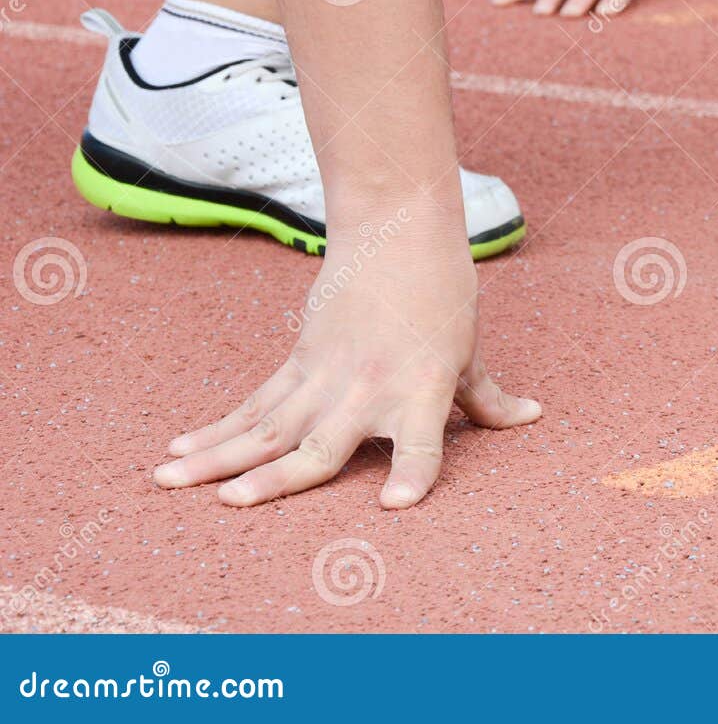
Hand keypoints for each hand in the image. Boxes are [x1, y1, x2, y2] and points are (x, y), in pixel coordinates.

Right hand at [153, 223, 540, 507]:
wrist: (398, 230)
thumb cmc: (443, 294)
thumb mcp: (470, 351)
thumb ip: (488, 398)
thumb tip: (531, 418)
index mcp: (423, 391)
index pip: (423, 442)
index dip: (413, 472)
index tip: (398, 503)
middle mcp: (369, 390)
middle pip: (317, 445)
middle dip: (274, 478)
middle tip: (233, 501)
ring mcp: (326, 376)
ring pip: (267, 426)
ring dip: (218, 456)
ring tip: (170, 480)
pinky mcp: (299, 360)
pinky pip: (255, 403)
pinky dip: (219, 427)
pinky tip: (182, 448)